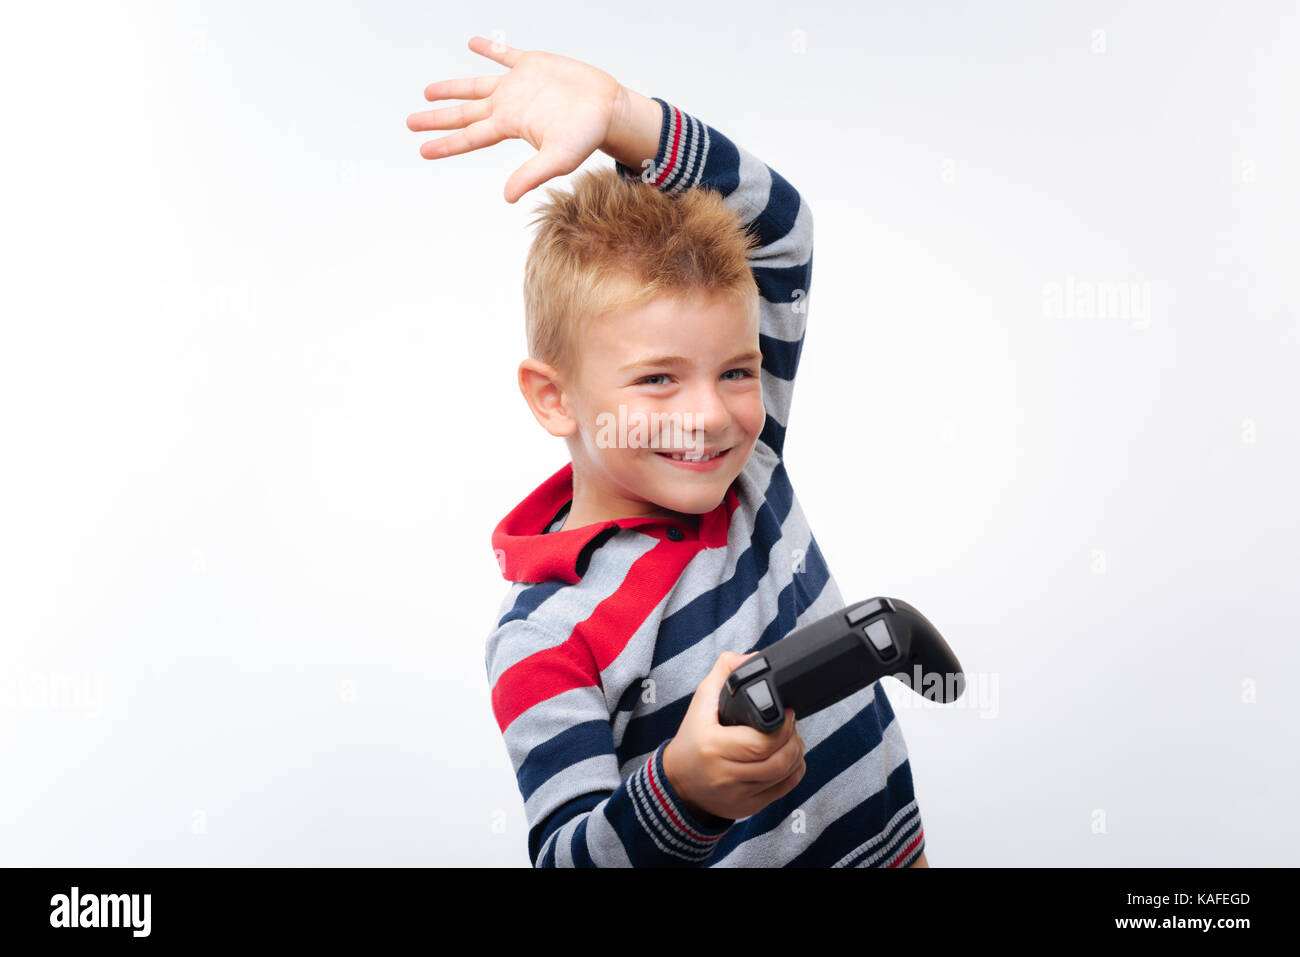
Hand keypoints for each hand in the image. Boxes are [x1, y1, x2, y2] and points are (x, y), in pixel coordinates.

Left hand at [406, 36, 623, 203]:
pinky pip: (505, 54)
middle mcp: (508, 106)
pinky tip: (474, 44)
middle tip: (411, 122)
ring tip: (429, 90)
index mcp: (510, 125)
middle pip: (464, 113)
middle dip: (437, 117)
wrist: (608, 106)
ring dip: (453, 88)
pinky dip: (489, 48)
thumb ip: (531, 175)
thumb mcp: (558, 159)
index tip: (422, 149)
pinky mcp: (533, 64)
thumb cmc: (587, 135)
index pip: (469, 136)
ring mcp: (518, 84)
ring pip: (476, 85)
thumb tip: (507, 198)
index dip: (445, 143)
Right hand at [663, 651, 806, 821]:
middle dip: (793, 738)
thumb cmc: (694, 737)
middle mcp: (724, 774)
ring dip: (797, 753)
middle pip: (777, 760)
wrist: (678, 782)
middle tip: (791, 723)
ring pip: (784, 775)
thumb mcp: (701, 700)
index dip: (782, 726)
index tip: (786, 711)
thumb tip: (753, 658)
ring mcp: (737, 794)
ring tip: (792, 738)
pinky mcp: (748, 807)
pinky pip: (784, 790)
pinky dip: (795, 771)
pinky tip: (789, 758)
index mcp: (712, 746)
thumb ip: (725, 672)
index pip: (760, 742)